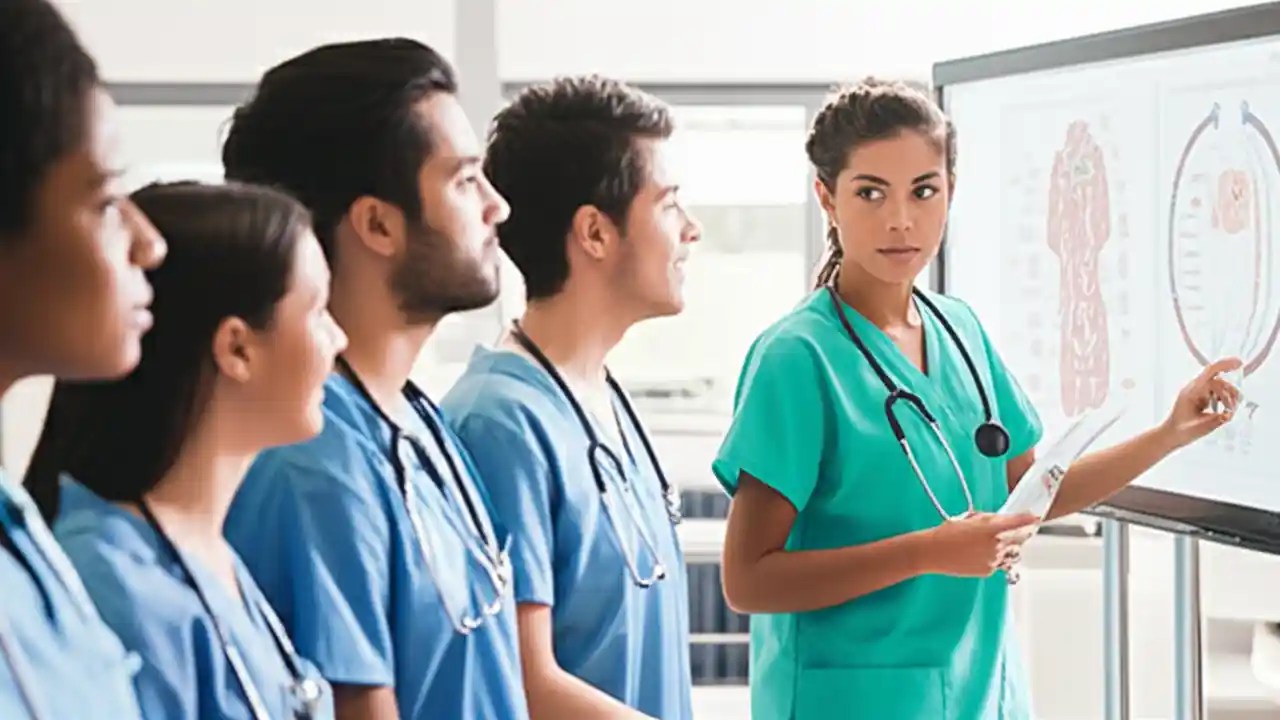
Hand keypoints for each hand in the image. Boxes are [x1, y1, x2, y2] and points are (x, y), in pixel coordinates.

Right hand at [921, 512, 1039, 577]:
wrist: (933, 552)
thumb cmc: (947, 532)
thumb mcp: (970, 518)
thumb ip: (989, 519)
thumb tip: (1002, 519)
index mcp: (993, 528)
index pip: (1020, 522)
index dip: (1029, 519)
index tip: (1035, 517)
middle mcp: (997, 545)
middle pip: (1020, 538)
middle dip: (1020, 533)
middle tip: (1017, 529)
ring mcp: (994, 559)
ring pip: (1012, 552)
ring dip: (1009, 547)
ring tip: (995, 542)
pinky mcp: (988, 570)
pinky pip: (1000, 563)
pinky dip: (997, 557)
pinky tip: (981, 552)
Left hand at [1161, 357, 1241, 448]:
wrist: (1171, 435)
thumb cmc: (1181, 431)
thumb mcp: (1200, 427)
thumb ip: (1216, 420)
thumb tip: (1229, 414)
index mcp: (1192, 391)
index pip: (1210, 371)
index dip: (1225, 365)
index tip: (1239, 363)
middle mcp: (1195, 388)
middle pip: (1219, 381)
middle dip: (1230, 393)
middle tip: (1232, 408)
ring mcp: (1198, 392)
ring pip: (1220, 387)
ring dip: (1228, 397)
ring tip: (1228, 411)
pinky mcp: (1201, 398)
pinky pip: (1217, 393)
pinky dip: (1224, 400)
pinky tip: (1223, 411)